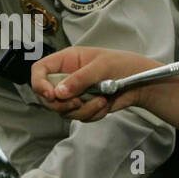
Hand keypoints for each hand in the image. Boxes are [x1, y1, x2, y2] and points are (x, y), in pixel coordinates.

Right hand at [31, 46, 163, 121]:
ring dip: (82, 110)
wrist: (140, 82)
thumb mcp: (101, 67)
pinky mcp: (83, 106)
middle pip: (46, 96)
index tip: (51, 95)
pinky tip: (105, 104)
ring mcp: (74, 93)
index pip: (40, 70)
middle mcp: (66, 77)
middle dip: (62, 104)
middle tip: (78, 102)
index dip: (39, 83)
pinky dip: (92, 113)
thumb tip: (59, 93)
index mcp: (66, 60)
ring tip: (101, 100)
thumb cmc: (122, 65)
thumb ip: (79, 79)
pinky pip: (78, 117)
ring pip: (63, 110)